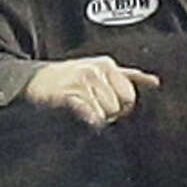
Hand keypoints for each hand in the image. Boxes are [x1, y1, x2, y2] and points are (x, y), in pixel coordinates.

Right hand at [24, 55, 159, 126]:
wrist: (31, 82)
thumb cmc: (68, 80)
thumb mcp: (99, 72)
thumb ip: (128, 77)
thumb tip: (155, 82)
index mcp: (107, 65)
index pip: (130, 97)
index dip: (120, 108)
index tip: (105, 106)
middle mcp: (96, 70)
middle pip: (118, 107)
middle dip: (107, 114)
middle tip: (90, 107)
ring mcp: (81, 82)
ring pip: (104, 116)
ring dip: (94, 120)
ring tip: (80, 110)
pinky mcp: (68, 95)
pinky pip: (89, 118)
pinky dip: (85, 122)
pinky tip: (75, 116)